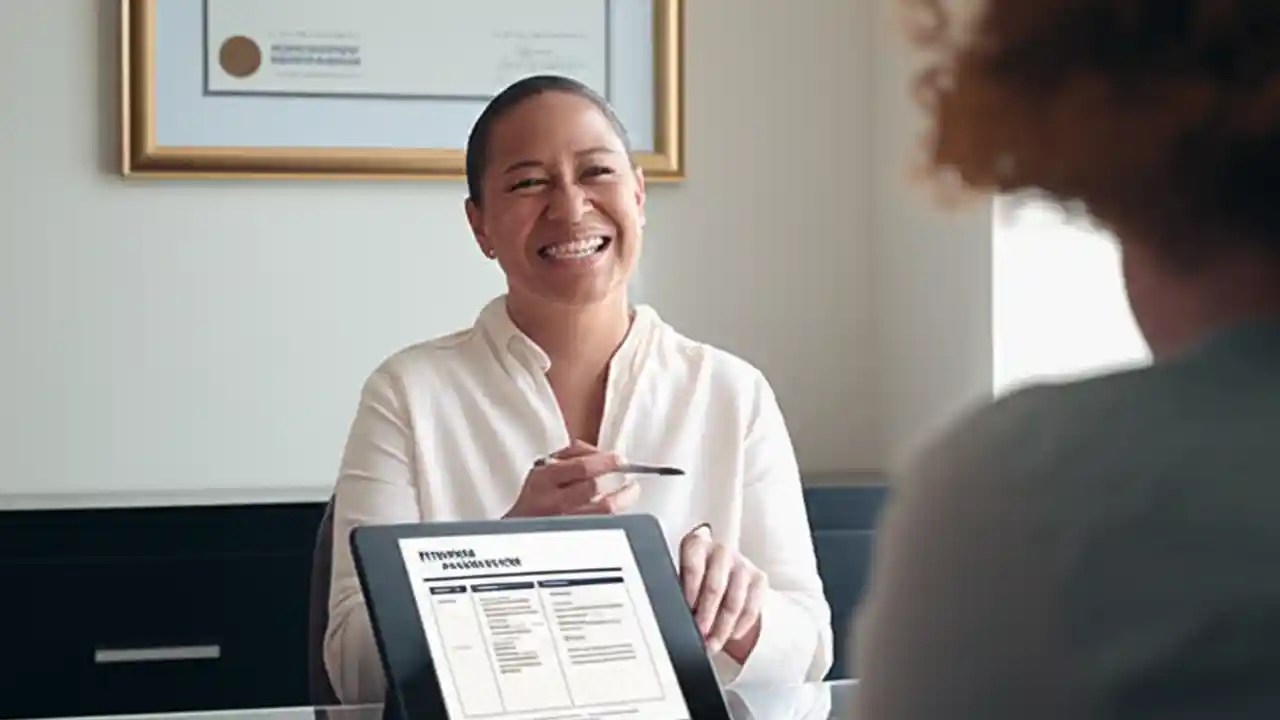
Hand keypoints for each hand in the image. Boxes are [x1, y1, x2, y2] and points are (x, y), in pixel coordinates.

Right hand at [504, 440, 639, 517]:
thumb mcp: (545, 466)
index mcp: (544, 478)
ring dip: (622, 498)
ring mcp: (563, 522)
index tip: (619, 459)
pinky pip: (601, 524)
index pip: (581, 467)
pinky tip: (617, 509)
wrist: (519, 527)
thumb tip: (604, 454)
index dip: (606, 462)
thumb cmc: (537, 494)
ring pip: (602, 509)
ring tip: (630, 492)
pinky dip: (614, 514)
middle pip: (594, 488)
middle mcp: (552, 501)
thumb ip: (574, 454)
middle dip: (617, 480)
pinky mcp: (573, 537)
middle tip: (629, 477)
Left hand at [679, 524, 766, 659]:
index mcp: (697, 544)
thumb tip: (671, 616)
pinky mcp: (759, 579)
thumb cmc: (697, 580)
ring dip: (722, 628)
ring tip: (712, 644)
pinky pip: (751, 608)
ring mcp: (742, 563)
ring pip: (734, 601)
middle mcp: (721, 550)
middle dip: (706, 616)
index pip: (693, 566)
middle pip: (715, 586)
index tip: (686, 614)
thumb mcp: (682, 579)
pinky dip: (740, 626)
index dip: (689, 592)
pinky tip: (730, 636)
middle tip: (699, 636)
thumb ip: (678, 591)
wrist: (723, 575)